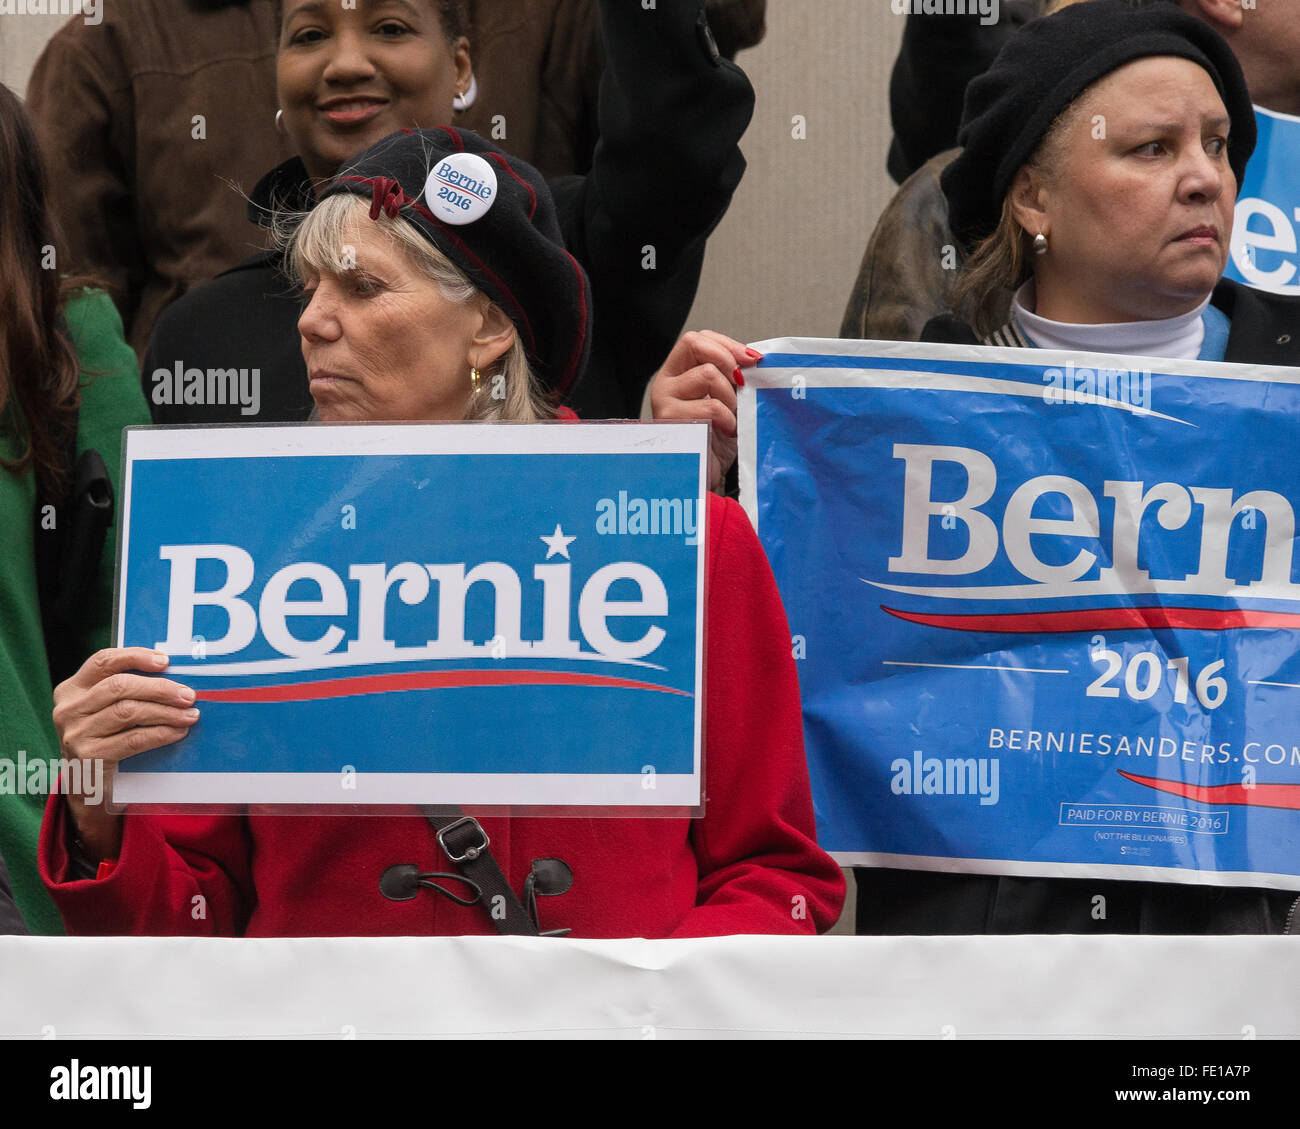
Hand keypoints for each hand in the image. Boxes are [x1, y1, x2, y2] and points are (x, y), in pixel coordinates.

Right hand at [51, 648, 199, 859]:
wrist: (89, 789)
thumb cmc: (107, 740)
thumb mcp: (106, 712)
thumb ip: (127, 692)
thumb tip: (175, 675)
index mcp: (72, 689)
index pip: (103, 661)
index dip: (136, 656)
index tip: (166, 661)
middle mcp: (68, 709)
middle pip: (119, 686)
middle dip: (159, 688)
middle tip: (189, 695)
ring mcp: (75, 734)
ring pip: (128, 712)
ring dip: (165, 712)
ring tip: (190, 715)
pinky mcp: (89, 757)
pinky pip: (133, 739)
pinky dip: (161, 734)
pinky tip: (178, 732)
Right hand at [650, 330, 760, 493]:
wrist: (706, 476)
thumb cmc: (715, 440)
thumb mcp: (727, 401)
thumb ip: (732, 378)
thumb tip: (753, 359)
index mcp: (677, 375)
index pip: (696, 339)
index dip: (726, 344)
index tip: (751, 359)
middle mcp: (665, 384)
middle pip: (695, 344)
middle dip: (727, 359)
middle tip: (742, 383)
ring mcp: (664, 401)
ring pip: (707, 374)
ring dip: (731, 395)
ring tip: (732, 417)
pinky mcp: (671, 420)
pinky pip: (711, 405)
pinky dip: (728, 418)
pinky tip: (727, 431)